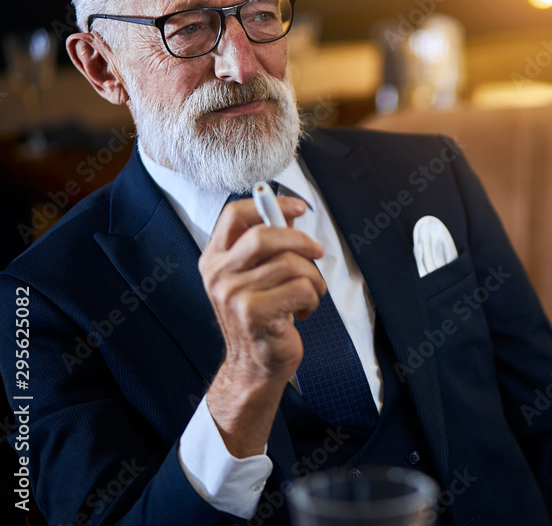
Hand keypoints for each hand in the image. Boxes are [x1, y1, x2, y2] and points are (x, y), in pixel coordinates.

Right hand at [198, 196, 324, 456]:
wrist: (253, 366)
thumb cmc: (262, 316)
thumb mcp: (257, 276)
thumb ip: (269, 245)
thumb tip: (289, 212)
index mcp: (215, 259)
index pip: (234, 215)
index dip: (269, 203)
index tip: (298, 206)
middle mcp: (218, 274)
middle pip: (264, 235)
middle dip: (300, 240)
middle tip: (317, 252)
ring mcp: (233, 294)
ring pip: (290, 264)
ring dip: (312, 277)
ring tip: (310, 292)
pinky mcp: (253, 314)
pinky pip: (301, 289)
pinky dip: (313, 298)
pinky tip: (303, 311)